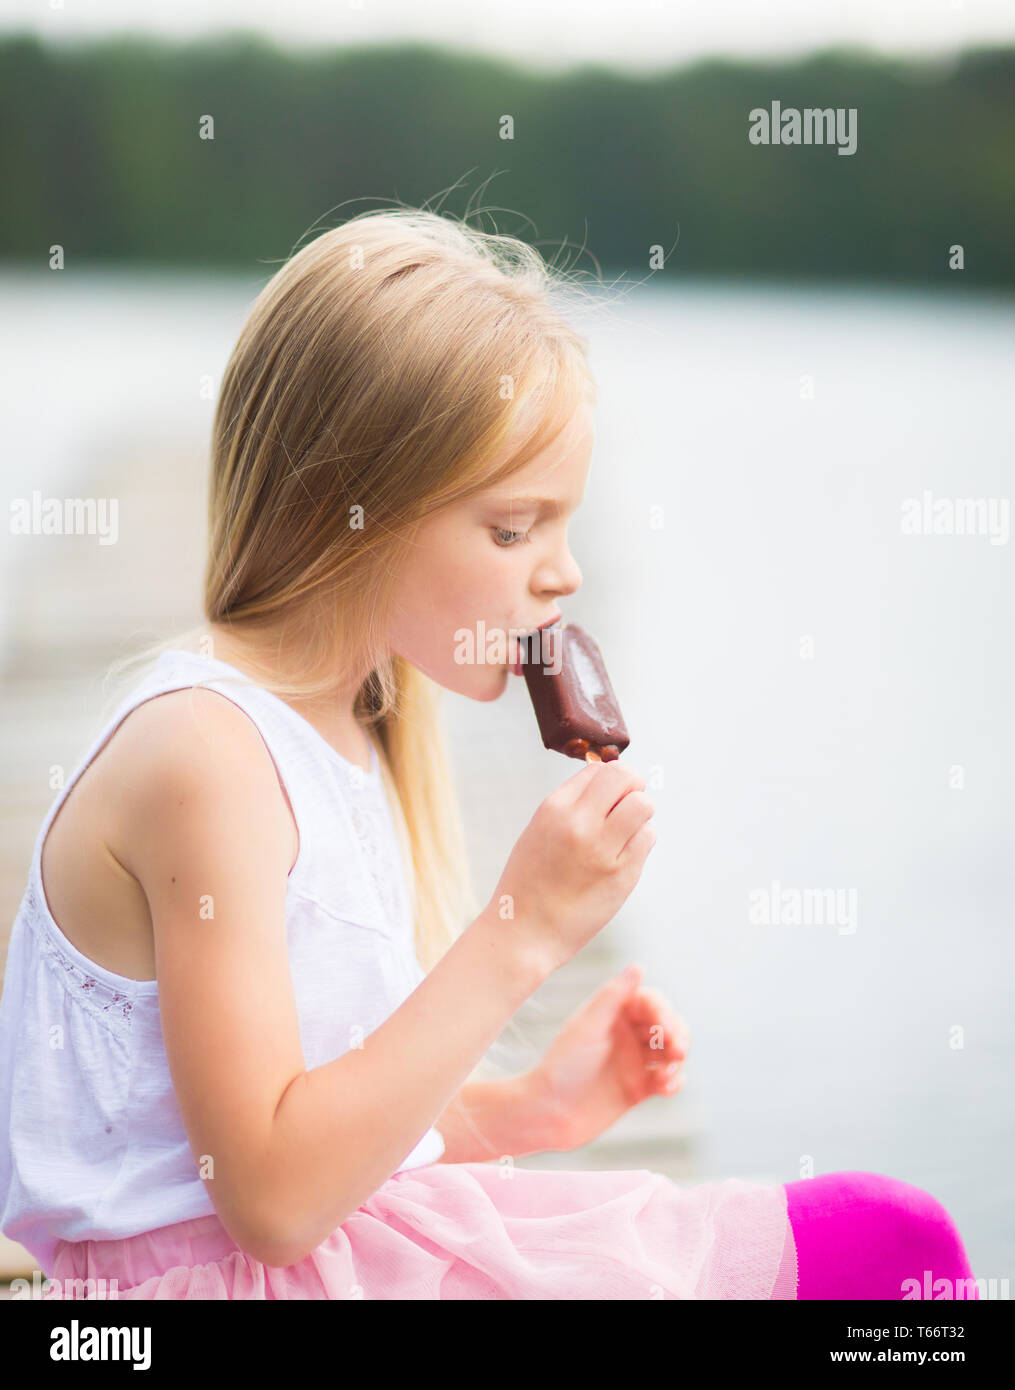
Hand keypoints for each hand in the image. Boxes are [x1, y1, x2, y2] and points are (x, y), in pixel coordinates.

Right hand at [489, 761, 656, 977]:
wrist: (525, 932)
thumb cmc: (531, 880)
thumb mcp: (539, 830)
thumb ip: (571, 803)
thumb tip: (604, 775)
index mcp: (554, 808)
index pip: (598, 770)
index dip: (610, 780)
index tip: (610, 796)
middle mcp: (579, 823)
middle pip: (625, 777)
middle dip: (632, 787)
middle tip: (626, 805)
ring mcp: (603, 849)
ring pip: (643, 805)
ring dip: (640, 814)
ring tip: (625, 831)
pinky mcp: (622, 874)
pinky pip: (648, 837)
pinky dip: (641, 840)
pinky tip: (624, 854)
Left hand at [527, 963, 689, 1151]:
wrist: (549, 1115)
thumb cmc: (563, 1066)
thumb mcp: (587, 1027)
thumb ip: (613, 996)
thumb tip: (639, 965)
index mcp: (612, 1012)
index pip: (651, 1002)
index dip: (663, 1012)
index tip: (665, 1030)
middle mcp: (626, 1033)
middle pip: (667, 1024)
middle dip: (677, 1035)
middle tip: (677, 1051)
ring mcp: (634, 1060)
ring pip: (671, 1052)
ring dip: (677, 1060)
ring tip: (667, 1075)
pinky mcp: (639, 1088)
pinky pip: (667, 1079)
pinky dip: (674, 1081)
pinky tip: (666, 1088)